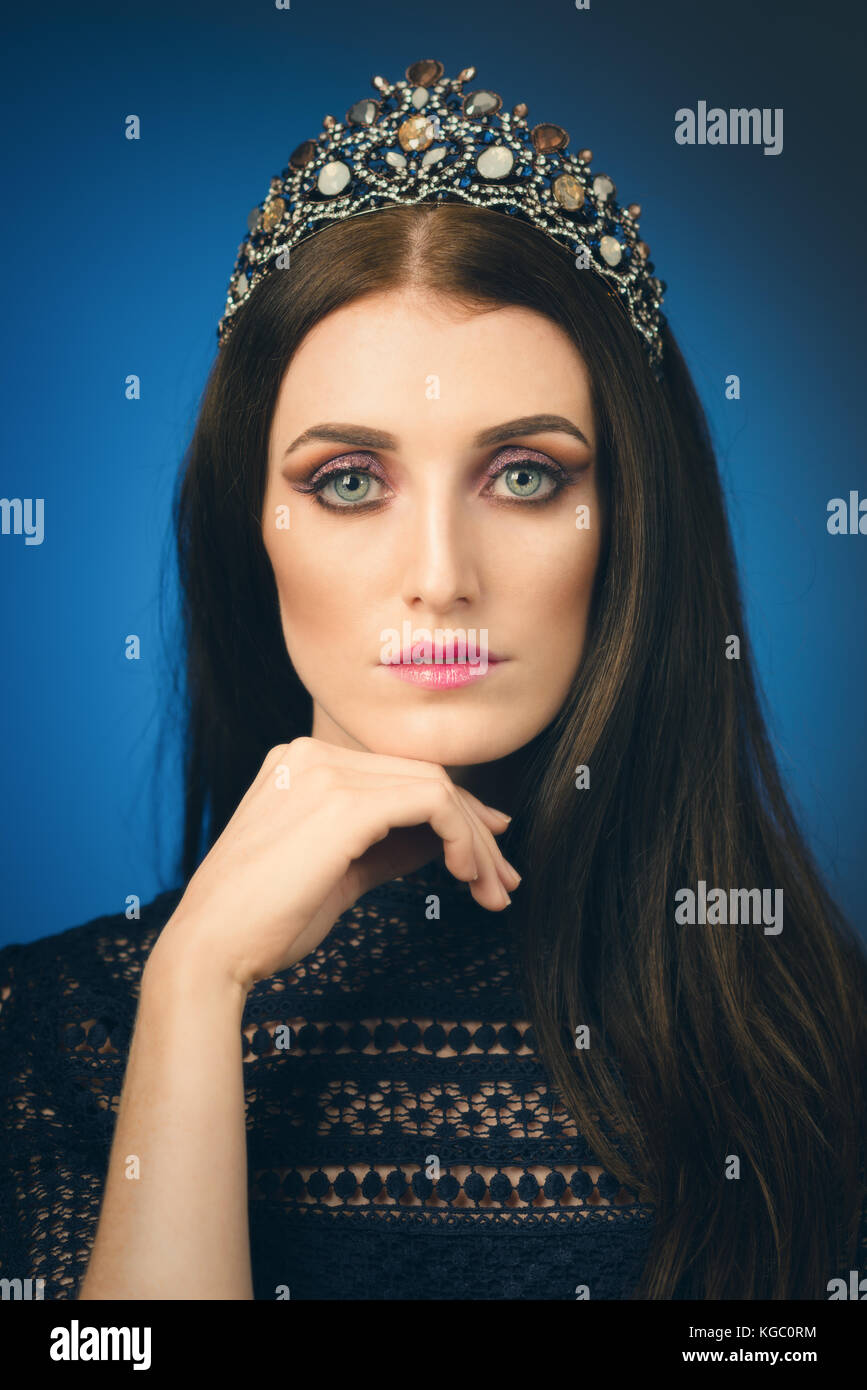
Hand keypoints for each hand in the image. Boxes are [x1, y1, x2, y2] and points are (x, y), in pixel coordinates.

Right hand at [152, 737, 520, 992]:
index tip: (486, 854)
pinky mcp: (344, 803)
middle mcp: (311, 755)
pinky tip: (465, 876)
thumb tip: (448, 841)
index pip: (399, 776)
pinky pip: (432, 803)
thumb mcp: (337, 871)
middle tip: (503, 881)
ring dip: (475, 841)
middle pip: (423, 777)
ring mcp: (326, 772)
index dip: (456, 812)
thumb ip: (388, 844)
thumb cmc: (264, 921)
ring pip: (436, 787)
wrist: (210, 952)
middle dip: (475, 830)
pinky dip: (462, 838)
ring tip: (492, 890)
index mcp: (301, 763)